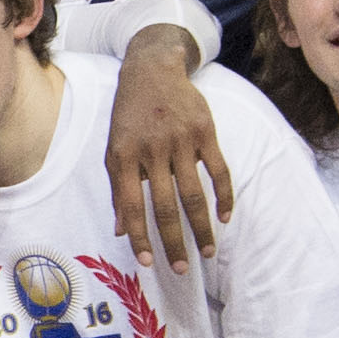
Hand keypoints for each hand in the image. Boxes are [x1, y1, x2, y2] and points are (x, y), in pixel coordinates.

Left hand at [105, 37, 233, 266]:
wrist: (152, 69)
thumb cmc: (129, 115)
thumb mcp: (114, 148)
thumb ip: (117, 188)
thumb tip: (121, 230)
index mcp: (124, 155)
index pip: (131, 205)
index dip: (139, 236)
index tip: (147, 262)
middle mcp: (152, 150)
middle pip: (165, 205)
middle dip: (173, 242)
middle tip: (181, 268)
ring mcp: (181, 140)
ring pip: (194, 194)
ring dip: (201, 227)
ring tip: (206, 252)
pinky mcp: (205, 131)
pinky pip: (219, 171)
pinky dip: (224, 197)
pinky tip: (224, 218)